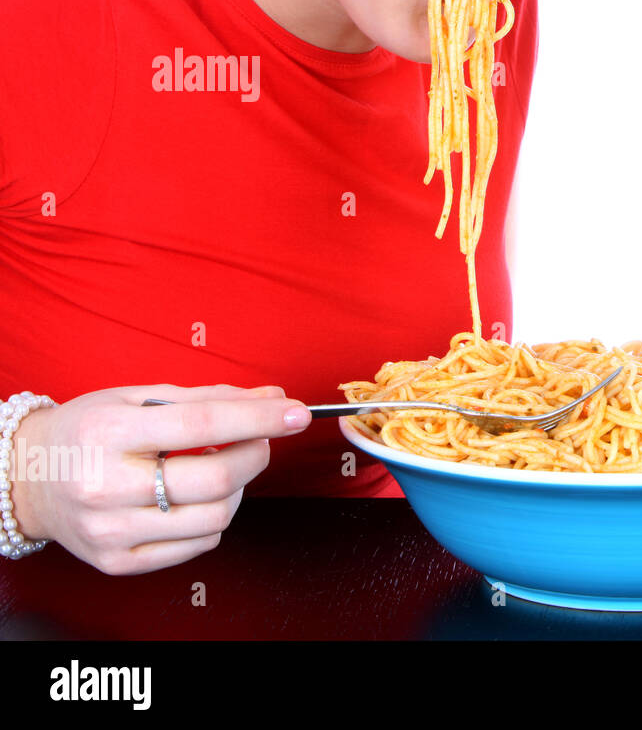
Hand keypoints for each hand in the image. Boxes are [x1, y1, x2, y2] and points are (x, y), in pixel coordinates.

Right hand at [8, 383, 308, 574]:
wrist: (27, 478)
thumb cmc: (90, 429)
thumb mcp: (139, 396)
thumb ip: (211, 398)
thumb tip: (276, 399)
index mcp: (109, 431)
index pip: (202, 425)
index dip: (259, 419)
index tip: (298, 413)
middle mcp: (105, 485)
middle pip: (215, 479)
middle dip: (255, 455)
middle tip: (258, 440)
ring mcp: (110, 530)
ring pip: (215, 517)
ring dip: (238, 489)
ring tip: (220, 467)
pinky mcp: (117, 562)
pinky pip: (198, 545)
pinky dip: (214, 518)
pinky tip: (196, 498)